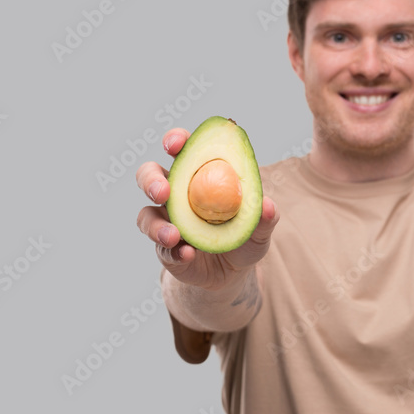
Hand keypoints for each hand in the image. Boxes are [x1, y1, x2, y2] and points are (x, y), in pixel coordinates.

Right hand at [135, 128, 278, 290]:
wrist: (235, 273)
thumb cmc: (246, 237)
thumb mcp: (260, 228)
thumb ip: (266, 217)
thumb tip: (268, 205)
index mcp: (198, 175)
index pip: (183, 149)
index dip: (175, 140)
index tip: (175, 144)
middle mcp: (177, 195)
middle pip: (150, 176)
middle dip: (150, 179)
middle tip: (162, 191)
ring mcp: (167, 222)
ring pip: (145, 215)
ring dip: (155, 225)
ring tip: (174, 235)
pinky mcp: (166, 250)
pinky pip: (162, 249)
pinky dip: (174, 251)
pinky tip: (187, 254)